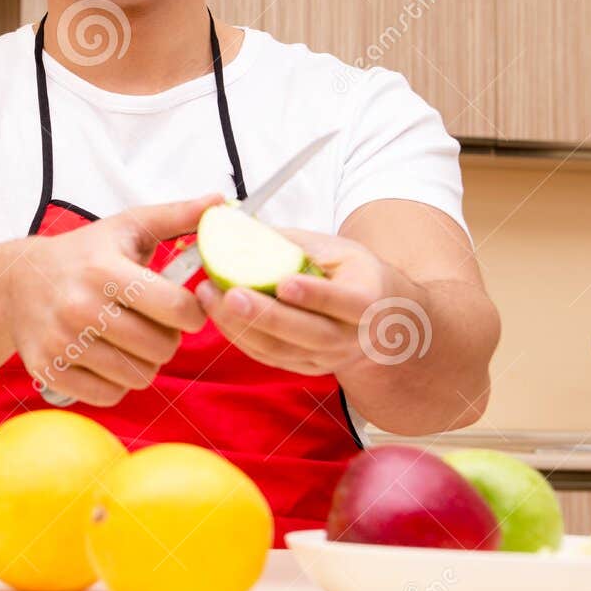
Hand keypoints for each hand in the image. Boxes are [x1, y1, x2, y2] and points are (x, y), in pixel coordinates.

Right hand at [0, 194, 222, 406]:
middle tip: (155, 325)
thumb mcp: (127, 227)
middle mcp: (80, 308)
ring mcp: (62, 342)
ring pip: (138, 376)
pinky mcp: (49, 369)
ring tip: (132, 342)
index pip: (175, 308)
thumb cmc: (84, 254)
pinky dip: (116, 384)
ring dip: (144, 363)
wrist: (17, 282)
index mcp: (104, 271)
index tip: (185, 309)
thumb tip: (221, 201)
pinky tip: (109, 359)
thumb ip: (177, 216)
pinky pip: (109, 396)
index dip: (193, 313)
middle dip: (168, 340)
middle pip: (160, 348)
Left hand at [194, 228, 420, 376]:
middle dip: (265, 315)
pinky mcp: (304, 367)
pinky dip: (239, 336)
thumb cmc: (354, 274)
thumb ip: (294, 243)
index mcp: (367, 301)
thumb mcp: (338, 249)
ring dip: (241, 326)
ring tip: (211, 297)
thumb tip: (241, 223)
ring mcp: (326, 358)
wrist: (380, 320)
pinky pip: (268, 356)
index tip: (284, 282)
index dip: (315, 295)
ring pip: (281, 350)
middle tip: (231, 293)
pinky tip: (217, 313)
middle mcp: (349, 337)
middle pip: (307, 334)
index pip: (344, 302)